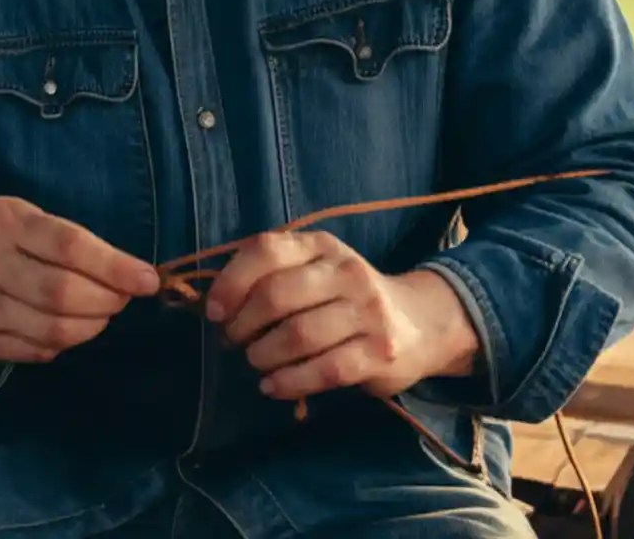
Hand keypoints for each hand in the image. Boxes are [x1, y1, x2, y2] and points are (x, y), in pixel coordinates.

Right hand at [0, 196, 159, 380]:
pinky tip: (69, 328)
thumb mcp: (32, 224)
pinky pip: (38, 349)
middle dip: (106, 300)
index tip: (148, 280)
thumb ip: (77, 245)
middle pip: (62, 293)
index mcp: (5, 221)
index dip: (114, 266)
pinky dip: (66, 343)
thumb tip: (136, 278)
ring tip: (100, 315)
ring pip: (54, 328)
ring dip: (91, 326)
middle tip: (121, 300)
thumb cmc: (7, 245)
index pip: (70, 246)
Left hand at [204, 231, 479, 402]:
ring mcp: (368, 312)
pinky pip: (325, 370)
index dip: (231, 281)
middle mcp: (347, 272)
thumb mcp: (315, 271)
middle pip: (277, 295)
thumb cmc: (346, 298)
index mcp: (322, 247)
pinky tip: (272, 386)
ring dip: (263, 355)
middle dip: (243, 324)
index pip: (267, 249)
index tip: (216, 312)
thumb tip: (212, 303)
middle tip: (234, 342)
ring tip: (256, 363)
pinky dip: (289, 382)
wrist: (420, 323)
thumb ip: (271, 275)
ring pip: (298, 335)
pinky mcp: (381, 352)